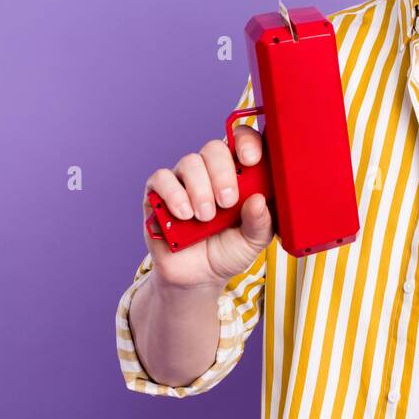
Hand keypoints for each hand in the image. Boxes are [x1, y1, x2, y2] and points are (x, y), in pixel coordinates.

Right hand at [141, 125, 273, 288]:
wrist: (197, 277)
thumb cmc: (229, 251)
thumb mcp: (253, 241)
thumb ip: (261, 222)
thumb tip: (258, 200)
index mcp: (240, 174)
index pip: (242, 141)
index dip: (247, 142)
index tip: (251, 160)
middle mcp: (211, 171)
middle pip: (214, 148)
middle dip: (222, 173)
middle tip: (228, 202)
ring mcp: (184, 179)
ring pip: (190, 162)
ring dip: (200, 190)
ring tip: (205, 218)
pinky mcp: (158, 193)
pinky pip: (161, 178)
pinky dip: (174, 195)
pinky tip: (184, 215)